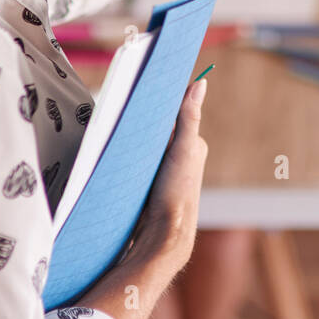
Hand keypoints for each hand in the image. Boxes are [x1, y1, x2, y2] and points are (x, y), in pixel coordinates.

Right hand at [131, 78, 208, 273]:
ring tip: (119, 123)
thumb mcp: (184, 151)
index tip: (145, 80)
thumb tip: (200, 83)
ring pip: (147, 143)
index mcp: (193, 145)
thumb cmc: (176, 195)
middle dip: (145, 117)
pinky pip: (137, 160)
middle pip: (159, 127)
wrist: (160, 238)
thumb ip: (190, 118)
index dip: (162, 98)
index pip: (175, 112)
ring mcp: (163, 170)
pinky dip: (129, 153)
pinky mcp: (147, 182)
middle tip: (126, 102)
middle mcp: (181, 155)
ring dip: (135, 135)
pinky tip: (117, 149)